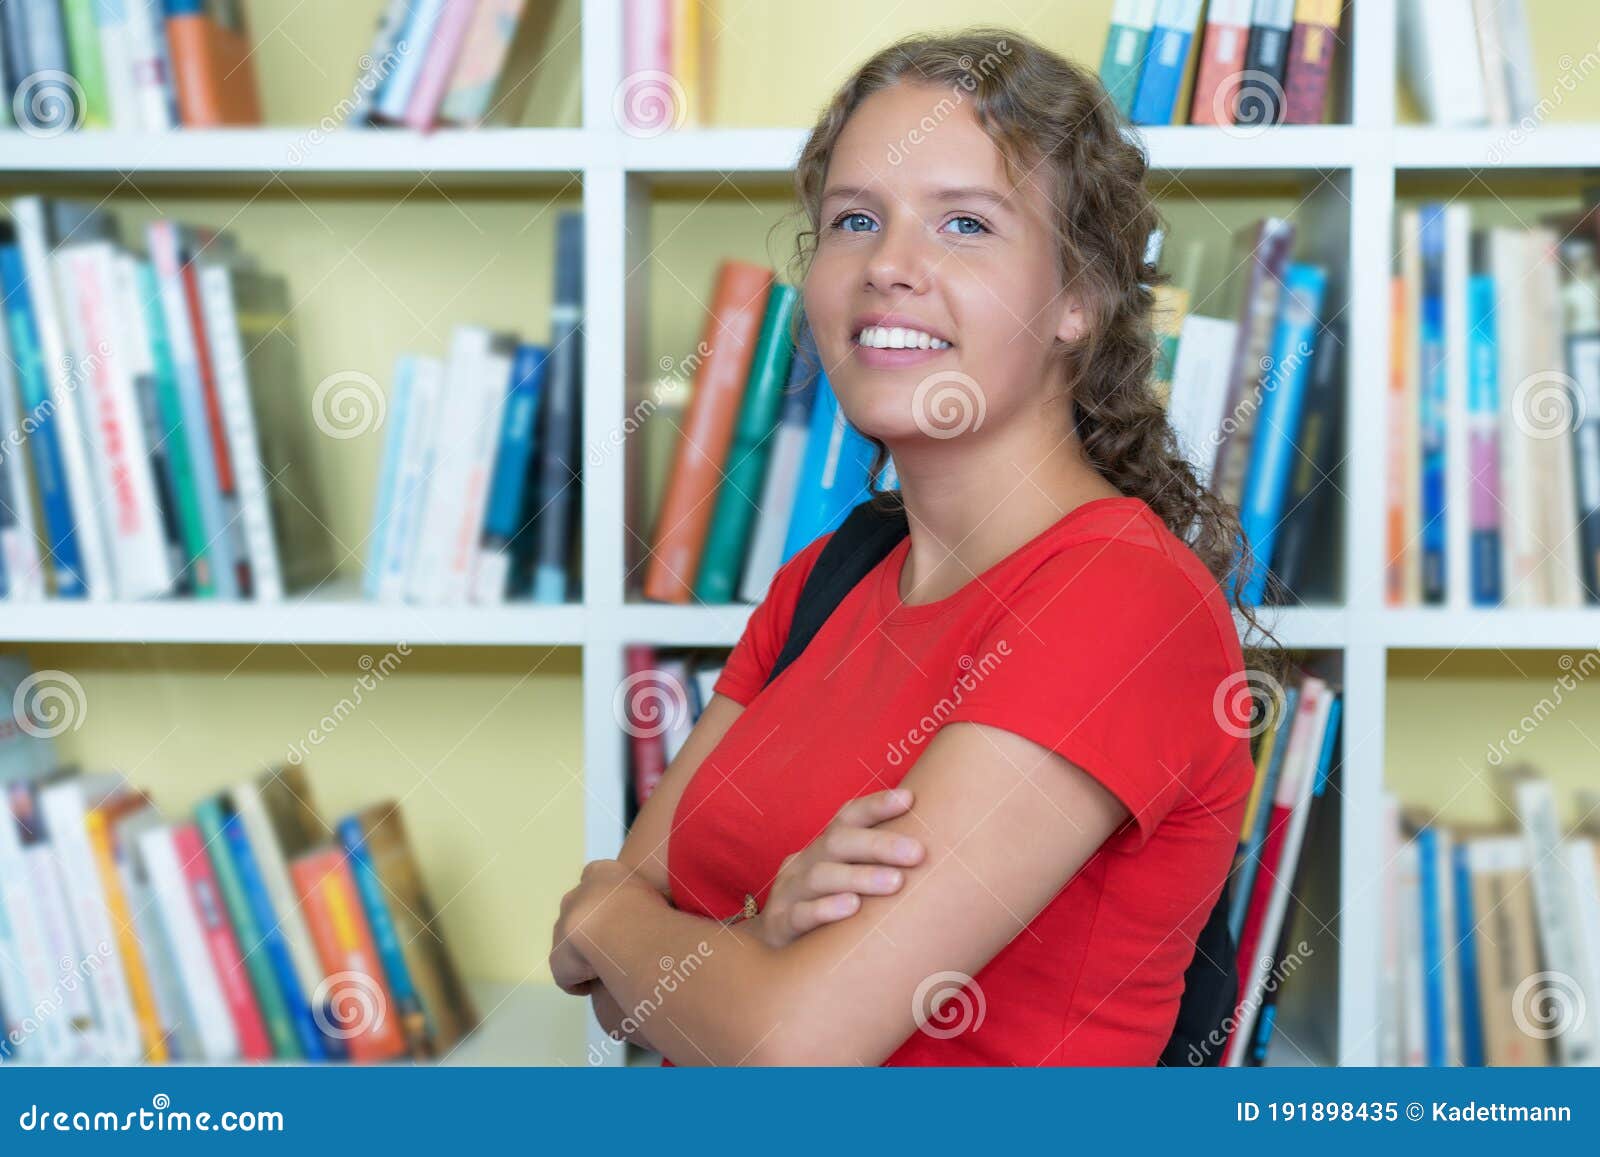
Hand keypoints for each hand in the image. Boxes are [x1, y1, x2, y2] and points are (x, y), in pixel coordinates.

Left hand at [550, 859, 657, 993]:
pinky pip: (567, 973)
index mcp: (600, 873)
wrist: (618, 925)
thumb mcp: (662, 891)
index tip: (624, 920)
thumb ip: (653, 900)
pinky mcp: (558, 957)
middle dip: (593, 929)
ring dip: (587, 955)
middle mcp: (576, 896)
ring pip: (571, 943)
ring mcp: (562, 926)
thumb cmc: (648, 907)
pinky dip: (580, 981)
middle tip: (620, 948)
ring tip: (611, 970)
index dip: (609, 902)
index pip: (595, 878)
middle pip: (579, 911)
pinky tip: (600, 985)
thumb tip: (669, 913)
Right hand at [752, 788, 924, 949]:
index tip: (910, 799)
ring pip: (821, 876)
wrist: (773, 958)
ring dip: (860, 876)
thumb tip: (934, 852)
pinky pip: (800, 914)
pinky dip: (825, 909)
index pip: (847, 817)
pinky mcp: (779, 925)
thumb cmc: (826, 912)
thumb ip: (877, 866)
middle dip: (879, 844)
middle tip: (917, 853)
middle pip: (838, 842)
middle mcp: (804, 862)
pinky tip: (851, 908)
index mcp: (823, 848)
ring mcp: (788, 892)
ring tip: (895, 882)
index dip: (876, 805)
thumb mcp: (845, 882)